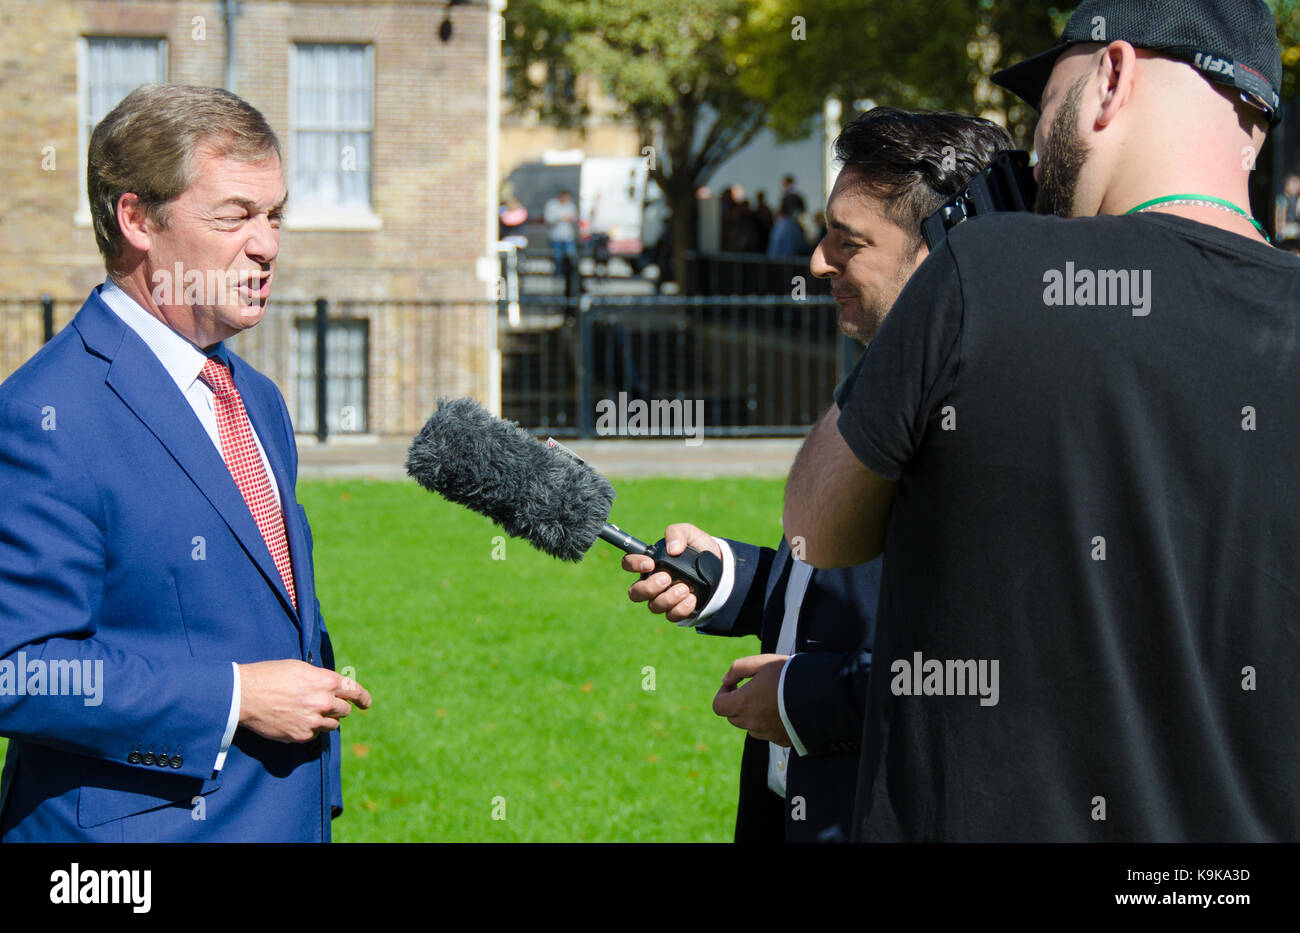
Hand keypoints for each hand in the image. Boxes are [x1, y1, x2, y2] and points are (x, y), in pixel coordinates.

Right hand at [237, 659, 371, 742]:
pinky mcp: (300, 736)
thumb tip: (332, 688)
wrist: (244, 695)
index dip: (363, 699)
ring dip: (325, 720)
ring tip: (307, 712)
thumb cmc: (270, 675)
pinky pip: (314, 735)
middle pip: (344, 710)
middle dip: (338, 707)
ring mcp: (313, 721)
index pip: (354, 692)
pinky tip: (295, 720)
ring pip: (332, 725)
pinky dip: (309, 729)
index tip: (366, 704)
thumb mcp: (300, 668)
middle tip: (324, 705)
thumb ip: (321, 679)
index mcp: (326, 681)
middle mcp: (324, 702)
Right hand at [621, 523, 722, 622]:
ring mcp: (663, 598)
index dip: (633, 564)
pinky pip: (671, 615)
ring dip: (668, 598)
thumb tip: (672, 550)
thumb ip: (677, 533)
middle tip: (666, 578)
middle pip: (635, 593)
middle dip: (649, 587)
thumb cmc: (698, 548)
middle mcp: (652, 582)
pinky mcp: (676, 610)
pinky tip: (692, 598)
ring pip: (653, 606)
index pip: (628, 563)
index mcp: (650, 562)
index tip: (650, 563)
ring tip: (685, 588)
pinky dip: (681, 608)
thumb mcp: (690, 533)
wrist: (720, 566)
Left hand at [712, 654, 791, 745]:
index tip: (736, 684)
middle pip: (732, 717)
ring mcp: (768, 733)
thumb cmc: (791, 675)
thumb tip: (725, 680)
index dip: (724, 693)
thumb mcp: (763, 662)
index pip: (718, 706)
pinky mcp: (782, 739)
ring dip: (753, 715)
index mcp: (744, 703)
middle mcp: (753, 722)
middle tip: (753, 689)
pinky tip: (782, 710)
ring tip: (771, 699)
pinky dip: (769, 723)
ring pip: (750, 727)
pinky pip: (767, 733)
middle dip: (738, 703)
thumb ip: (738, 668)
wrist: (823, 693)